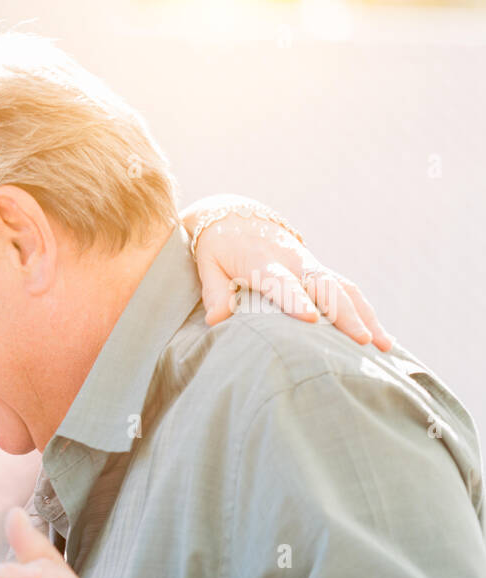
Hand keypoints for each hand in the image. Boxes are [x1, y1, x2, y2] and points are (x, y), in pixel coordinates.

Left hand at [188, 201, 392, 350]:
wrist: (236, 217)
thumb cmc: (218, 246)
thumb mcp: (208, 264)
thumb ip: (214, 291)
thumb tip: (216, 319)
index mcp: (262, 261)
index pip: (281, 282)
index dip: (295, 300)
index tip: (310, 319)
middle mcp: (293, 262)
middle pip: (325, 287)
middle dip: (346, 314)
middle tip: (363, 340)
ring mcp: (310, 265)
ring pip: (344, 288)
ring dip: (366, 316)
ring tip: (383, 346)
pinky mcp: (319, 270)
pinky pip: (347, 290)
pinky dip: (365, 312)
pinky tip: (381, 337)